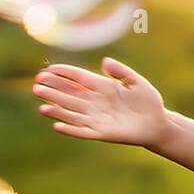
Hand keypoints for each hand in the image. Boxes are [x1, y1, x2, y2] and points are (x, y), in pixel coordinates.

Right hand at [32, 57, 168, 147]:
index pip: (79, 78)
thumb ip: (121, 71)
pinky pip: (82, 131)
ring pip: (72, 112)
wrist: (157, 123)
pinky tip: (57, 125)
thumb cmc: (148, 101)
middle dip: (54, 90)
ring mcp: (97, 118)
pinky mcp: (102, 133)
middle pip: (70, 95)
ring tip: (41, 106)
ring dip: (56, 110)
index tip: (47, 70)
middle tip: (37, 84)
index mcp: (103, 87)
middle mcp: (96, 102)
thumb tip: (104, 61)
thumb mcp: (137, 82)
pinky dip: (70, 128)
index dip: (64, 73)